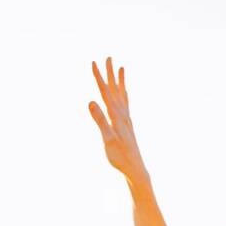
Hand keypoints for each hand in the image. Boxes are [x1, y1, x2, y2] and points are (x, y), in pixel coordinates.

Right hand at [88, 56, 148, 183]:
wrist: (135, 168)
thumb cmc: (120, 156)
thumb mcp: (107, 139)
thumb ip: (99, 120)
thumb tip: (91, 102)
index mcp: (116, 116)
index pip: (105, 92)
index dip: (99, 77)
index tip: (93, 62)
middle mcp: (123, 114)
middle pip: (115, 89)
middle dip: (110, 73)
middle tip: (108, 57)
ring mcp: (126, 118)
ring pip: (122, 94)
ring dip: (119, 81)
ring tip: (120, 68)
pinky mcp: (127, 124)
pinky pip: (126, 104)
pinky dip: (124, 94)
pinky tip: (124, 92)